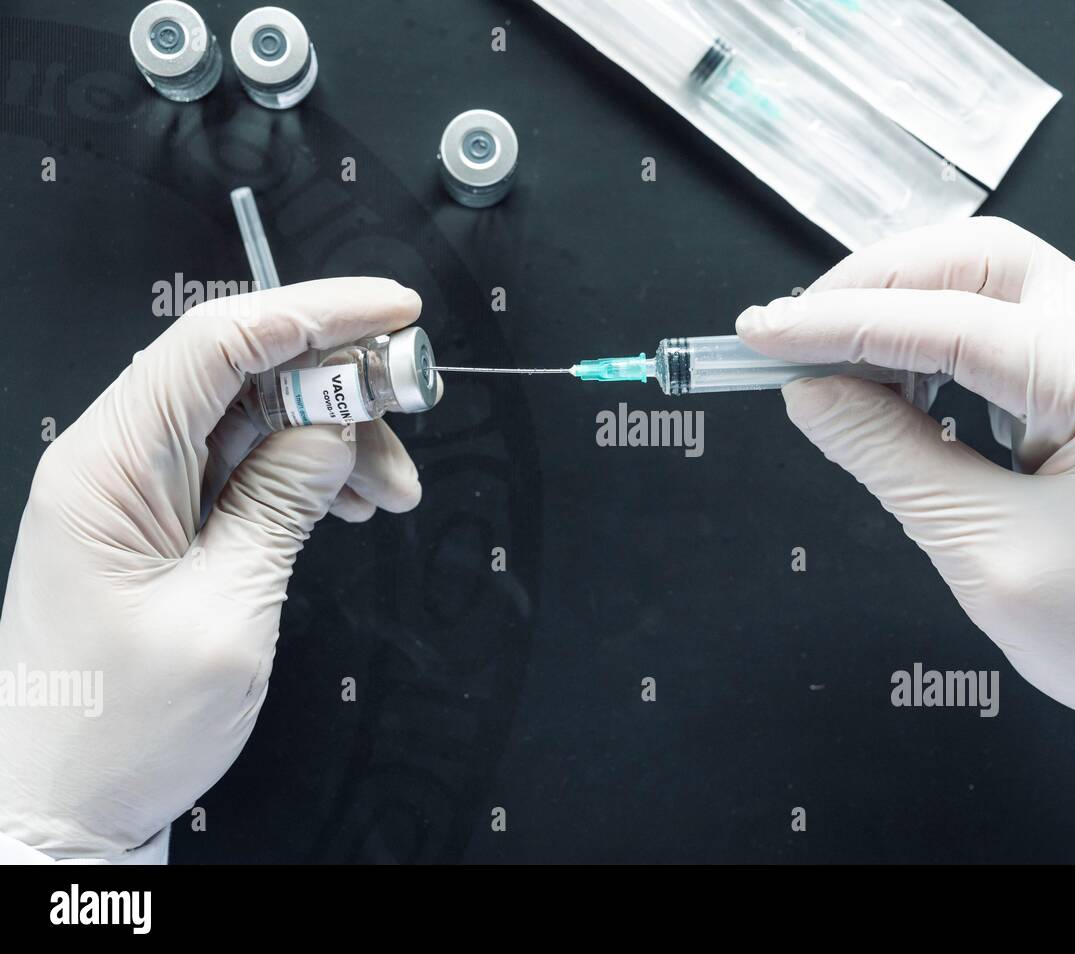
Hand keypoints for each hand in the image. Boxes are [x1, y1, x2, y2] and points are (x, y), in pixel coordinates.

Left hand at [0, 278, 437, 859]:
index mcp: (110, 465)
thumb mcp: (226, 609)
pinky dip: (304, 476)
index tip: (395, 312)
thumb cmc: (121, 729)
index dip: (317, 313)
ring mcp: (137, 492)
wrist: (60, 806)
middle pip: (243, 373)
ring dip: (332, 440)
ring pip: (254, 419)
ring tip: (386, 492)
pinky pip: (243, 467)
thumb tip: (336, 421)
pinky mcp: (160, 523)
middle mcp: (117, 462)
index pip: (220, 341)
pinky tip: (346, 504)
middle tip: (410, 420)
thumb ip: (283, 500)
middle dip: (338, 387)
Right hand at [736, 217, 1074, 802]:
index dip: (845, 324)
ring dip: (902, 305)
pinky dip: (933, 338)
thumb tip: (808, 391)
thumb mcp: (982, 550)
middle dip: (876, 286)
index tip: (762, 335)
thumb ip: (888, 456)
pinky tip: (888, 378)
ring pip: (990, 281)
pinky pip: (1004, 324)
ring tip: (828, 357)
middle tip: (791, 332)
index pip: (957, 322)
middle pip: (981, 263)